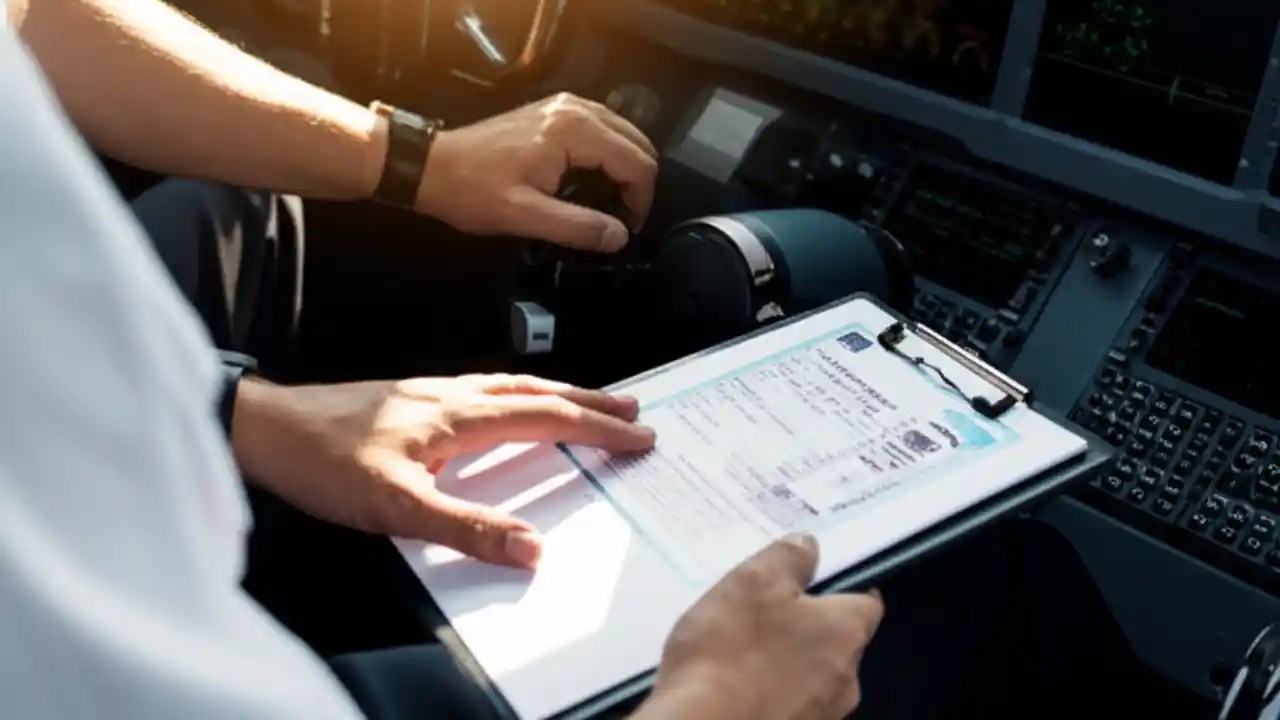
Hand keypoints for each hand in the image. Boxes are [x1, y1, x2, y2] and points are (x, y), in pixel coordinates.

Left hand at [231, 374, 654, 567]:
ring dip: (556, 393)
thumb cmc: (321, 461)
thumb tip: (532, 548)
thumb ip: (466, 528)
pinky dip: (518, 394)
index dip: (597, 427)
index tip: (638, 435)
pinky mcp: (410, 399)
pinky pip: (484, 389)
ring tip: (586, 401)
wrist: (263, 428)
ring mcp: (430, 393)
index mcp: (458, 415)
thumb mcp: (395, 506)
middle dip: (589, 400)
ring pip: (510, 385)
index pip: (546, 417)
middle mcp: (451, 394)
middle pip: (537, 391)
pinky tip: (506, 408)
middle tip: (632, 409)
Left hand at [417, 93, 658, 251]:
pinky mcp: (554, 111)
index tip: (626, 230)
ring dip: (625, 168)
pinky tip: (594, 181)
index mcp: (574, 131)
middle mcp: (576, 109)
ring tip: (612, 203)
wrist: (430, 166)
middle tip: (622, 219)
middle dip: (638, 183)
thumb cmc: (473, 192)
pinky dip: (609, 155)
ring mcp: (564, 105)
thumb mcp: (525, 217)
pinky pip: (601, 129)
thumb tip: (619, 237)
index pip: (636, 162)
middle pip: (636, 142)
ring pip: (622, 134)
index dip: (640, 200)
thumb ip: (577, 227)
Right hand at [638, 535, 884, 719]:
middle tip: (761, 610)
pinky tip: (733, 682)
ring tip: (738, 649)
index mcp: (844, 632)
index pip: (865, 601)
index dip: (840, 584)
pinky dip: (769, 690)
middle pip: (836, 640)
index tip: (812, 577)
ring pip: (812, 674)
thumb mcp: (751, 583)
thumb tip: (808, 546)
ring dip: (785, 661)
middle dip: (806, 625)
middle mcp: (845, 679)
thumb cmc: (728, 655)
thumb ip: (787, 558)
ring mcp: (821, 714)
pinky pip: (788, 702)